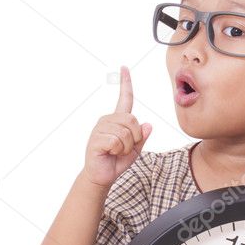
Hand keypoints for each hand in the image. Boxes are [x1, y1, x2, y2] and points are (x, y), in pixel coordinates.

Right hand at [83, 65, 152, 188]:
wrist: (103, 176)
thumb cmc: (117, 161)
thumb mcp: (135, 150)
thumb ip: (142, 138)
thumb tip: (148, 125)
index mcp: (118, 120)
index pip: (124, 99)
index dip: (125, 83)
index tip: (125, 68)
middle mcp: (108, 120)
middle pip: (132, 120)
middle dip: (135, 138)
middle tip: (125, 148)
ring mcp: (100, 128)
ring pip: (125, 133)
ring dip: (126, 147)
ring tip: (116, 152)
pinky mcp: (96, 139)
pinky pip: (116, 142)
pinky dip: (118, 151)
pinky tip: (110, 153)